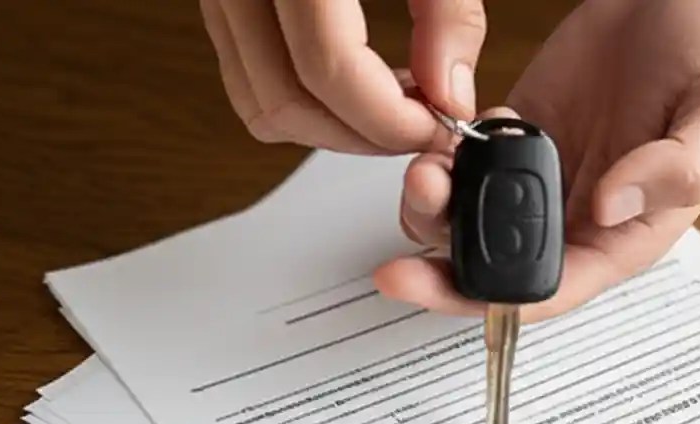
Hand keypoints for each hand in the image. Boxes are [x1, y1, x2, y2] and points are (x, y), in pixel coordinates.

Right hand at [198, 0, 486, 152]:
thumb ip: (447, 13)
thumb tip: (452, 96)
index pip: (328, 71)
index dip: (390, 116)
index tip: (439, 126)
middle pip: (285, 102)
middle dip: (362, 134)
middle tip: (423, 128)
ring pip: (257, 102)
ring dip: (330, 125)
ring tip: (395, 105)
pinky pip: (248, 74)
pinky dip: (303, 97)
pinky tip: (359, 78)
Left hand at [376, 0, 699, 321]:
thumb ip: (679, 170)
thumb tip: (610, 208)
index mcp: (627, 235)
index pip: (553, 291)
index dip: (490, 302)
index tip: (435, 287)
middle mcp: (578, 216)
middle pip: (495, 265)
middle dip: (444, 252)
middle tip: (423, 201)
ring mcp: (544, 174)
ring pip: (469, 216)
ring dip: (435, 204)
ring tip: (424, 167)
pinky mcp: (520, 130)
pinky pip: (467, 160)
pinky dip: (442, 155)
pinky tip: (442, 133)